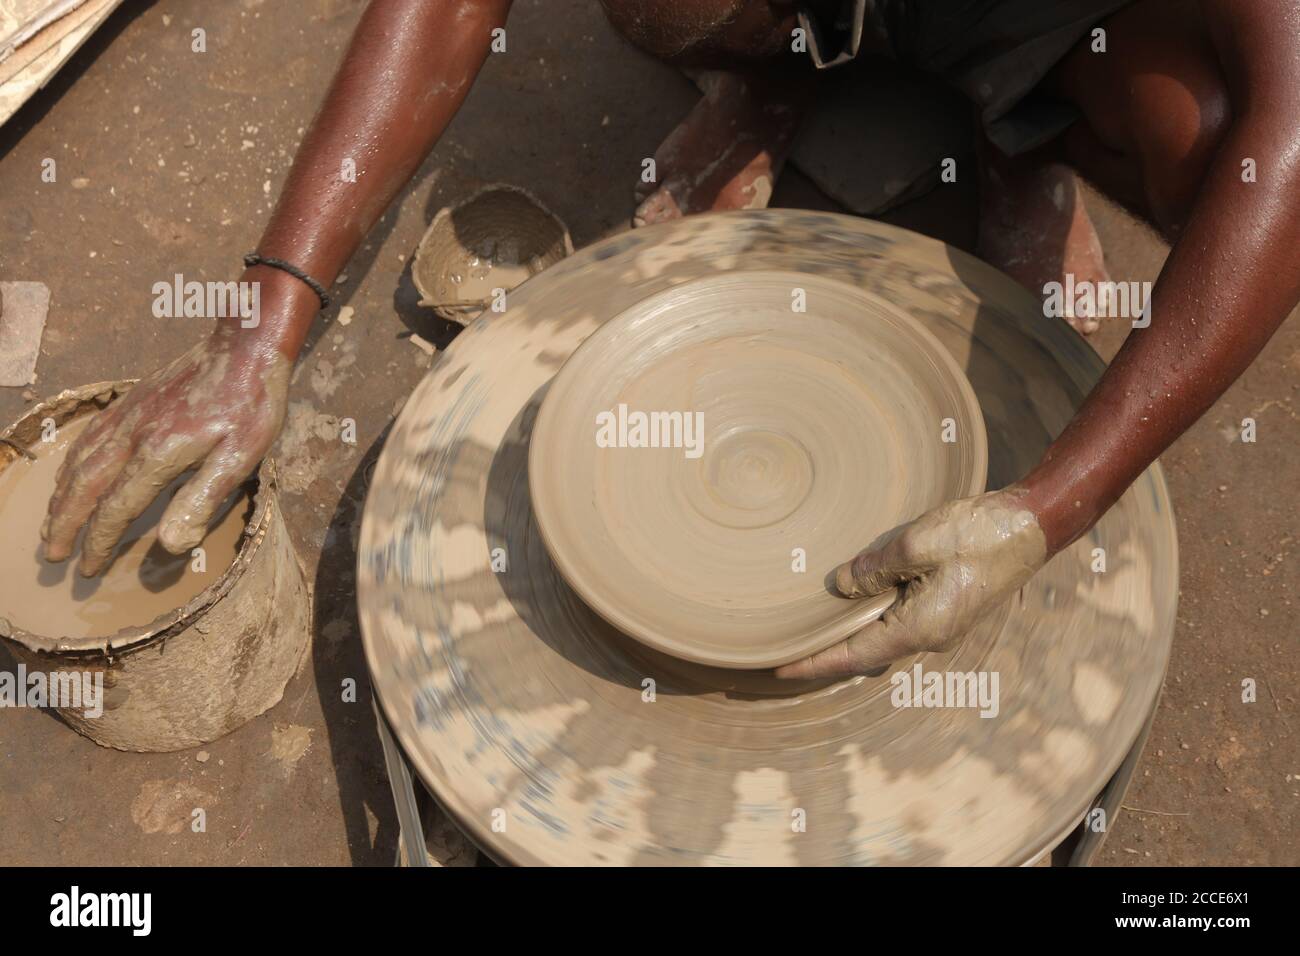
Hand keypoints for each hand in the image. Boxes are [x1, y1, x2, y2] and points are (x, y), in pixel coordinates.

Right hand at [42, 332, 290, 574]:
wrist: (246, 345)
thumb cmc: (252, 404)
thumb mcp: (240, 458)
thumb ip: (202, 500)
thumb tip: (169, 544)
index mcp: (158, 454)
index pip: (117, 508)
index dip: (100, 542)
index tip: (88, 569)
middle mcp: (132, 434)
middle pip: (85, 487)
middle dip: (65, 524)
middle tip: (50, 556)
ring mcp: (128, 415)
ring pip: (80, 462)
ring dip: (61, 497)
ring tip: (50, 524)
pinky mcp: (132, 401)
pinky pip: (88, 437)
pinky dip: (71, 462)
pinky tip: (70, 473)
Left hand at [775, 488, 1048, 678]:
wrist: (1032, 526)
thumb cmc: (979, 534)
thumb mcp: (917, 544)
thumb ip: (874, 569)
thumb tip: (841, 586)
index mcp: (920, 628)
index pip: (853, 656)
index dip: (813, 664)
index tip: (778, 669)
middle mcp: (930, 635)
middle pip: (865, 652)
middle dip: (826, 652)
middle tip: (785, 649)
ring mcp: (942, 622)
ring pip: (882, 633)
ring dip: (848, 630)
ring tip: (811, 625)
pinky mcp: (948, 605)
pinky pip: (899, 616)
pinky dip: (870, 613)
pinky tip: (852, 597)